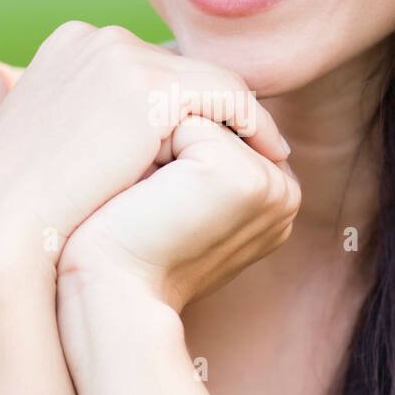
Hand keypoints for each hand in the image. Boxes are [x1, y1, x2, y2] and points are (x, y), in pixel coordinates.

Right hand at [0, 24, 290, 280]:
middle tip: (251, 145)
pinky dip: (252, 123)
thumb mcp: (53, 153)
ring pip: (209, 80)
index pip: (147, 65)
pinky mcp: (146, 85)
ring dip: (238, 117)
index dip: (184, 105)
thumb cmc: (21, 211)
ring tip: (267, 153)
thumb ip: (93, 131)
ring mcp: (118, 55)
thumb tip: (134, 146)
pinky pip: (227, 97)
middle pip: (179, 67)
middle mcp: (92, 37)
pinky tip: (269, 154)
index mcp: (67, 48)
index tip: (209, 140)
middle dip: (213, 108)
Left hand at [56, 114, 300, 313]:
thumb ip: (193, 150)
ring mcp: (272, 185)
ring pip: (206, 111)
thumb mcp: (170, 189)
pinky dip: (153, 147)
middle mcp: (285, 192)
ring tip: (144, 196)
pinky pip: (189, 120)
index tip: (149, 189)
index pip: (227, 126)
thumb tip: (178, 105)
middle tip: (143, 195)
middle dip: (171, 136)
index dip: (175, 141)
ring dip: (162, 140)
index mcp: (276, 195)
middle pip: (219, 112)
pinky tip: (144, 196)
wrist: (109, 289)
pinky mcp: (242, 178)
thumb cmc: (126, 241)